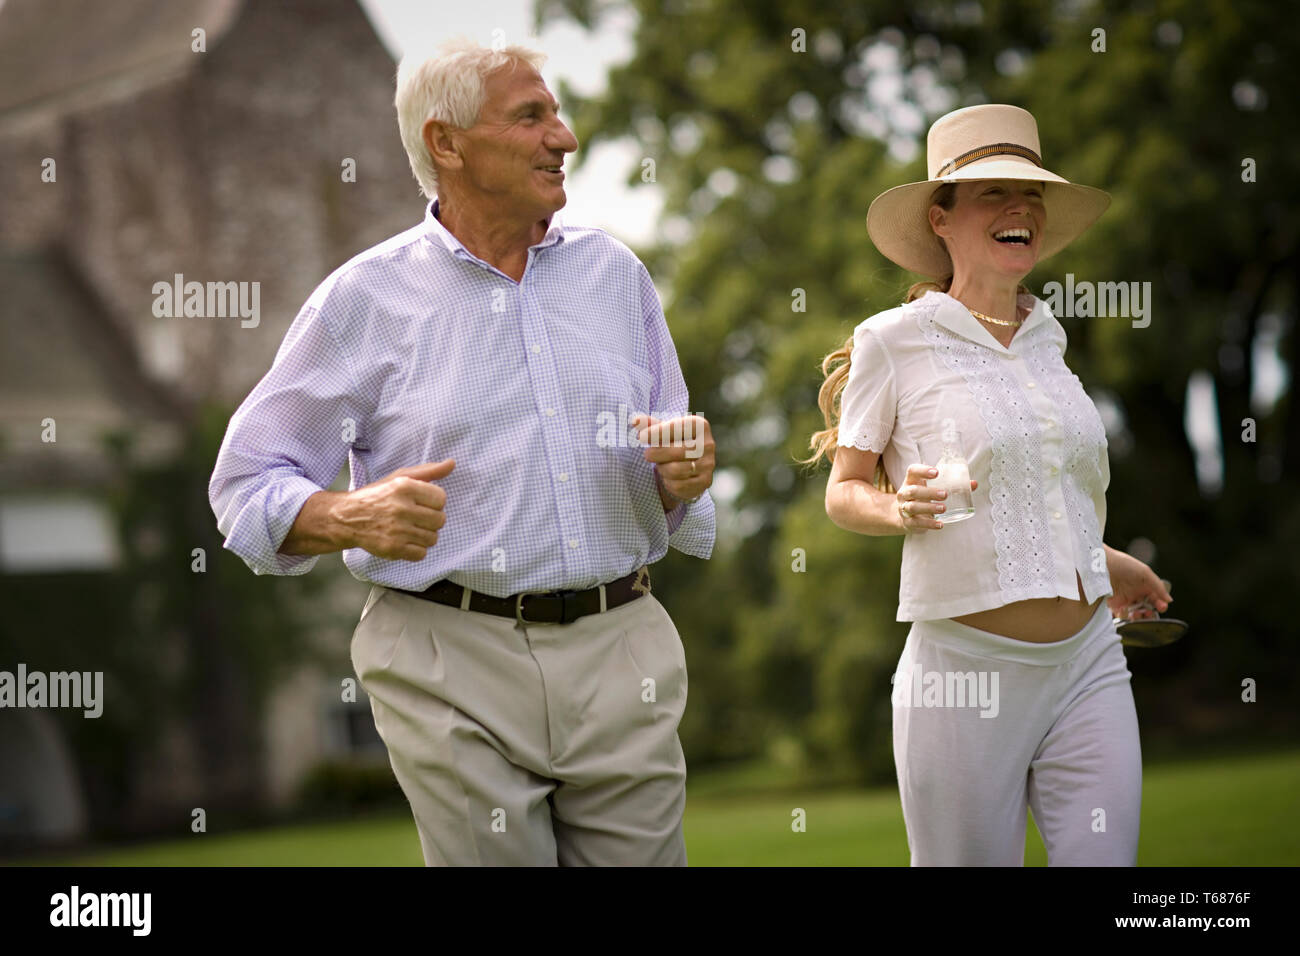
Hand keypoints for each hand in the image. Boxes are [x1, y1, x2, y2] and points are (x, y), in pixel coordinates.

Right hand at [333, 459, 453, 560]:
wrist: (346, 518)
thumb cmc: (377, 496)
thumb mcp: (399, 478)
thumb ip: (428, 471)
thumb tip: (452, 463)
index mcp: (404, 487)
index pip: (441, 498)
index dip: (434, 502)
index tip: (421, 503)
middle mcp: (401, 508)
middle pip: (440, 520)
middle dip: (431, 519)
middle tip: (415, 517)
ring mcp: (396, 530)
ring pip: (432, 538)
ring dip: (424, 536)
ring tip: (409, 529)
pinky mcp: (392, 548)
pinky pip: (421, 554)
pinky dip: (416, 550)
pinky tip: (404, 541)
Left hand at [633, 414, 714, 504]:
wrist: (691, 464)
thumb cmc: (673, 442)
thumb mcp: (663, 431)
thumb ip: (649, 425)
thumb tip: (635, 421)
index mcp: (699, 425)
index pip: (677, 428)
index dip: (658, 432)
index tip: (641, 437)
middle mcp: (708, 444)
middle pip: (676, 451)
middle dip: (656, 454)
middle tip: (647, 454)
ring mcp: (708, 464)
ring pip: (676, 470)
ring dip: (662, 468)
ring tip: (661, 464)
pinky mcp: (705, 482)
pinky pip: (679, 485)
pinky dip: (668, 482)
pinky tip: (669, 477)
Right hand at [897, 462, 977, 531]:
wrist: (903, 515)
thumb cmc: (922, 497)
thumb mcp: (932, 488)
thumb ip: (952, 485)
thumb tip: (973, 484)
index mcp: (911, 480)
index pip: (913, 471)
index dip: (923, 471)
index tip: (936, 472)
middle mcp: (904, 493)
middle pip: (913, 490)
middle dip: (929, 492)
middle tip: (945, 494)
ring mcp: (903, 508)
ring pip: (913, 507)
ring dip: (929, 507)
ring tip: (944, 508)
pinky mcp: (907, 522)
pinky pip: (916, 523)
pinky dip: (929, 524)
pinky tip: (940, 524)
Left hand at [1105, 549, 1172, 619]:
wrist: (1100, 564)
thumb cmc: (1123, 564)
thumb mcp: (1144, 572)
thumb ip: (1158, 586)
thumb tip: (1169, 599)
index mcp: (1145, 586)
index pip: (1156, 600)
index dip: (1160, 605)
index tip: (1161, 607)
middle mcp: (1136, 594)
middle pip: (1147, 609)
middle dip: (1150, 614)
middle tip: (1148, 613)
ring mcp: (1125, 600)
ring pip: (1136, 614)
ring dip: (1138, 617)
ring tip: (1136, 614)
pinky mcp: (1114, 604)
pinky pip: (1122, 615)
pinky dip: (1125, 617)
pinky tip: (1124, 612)